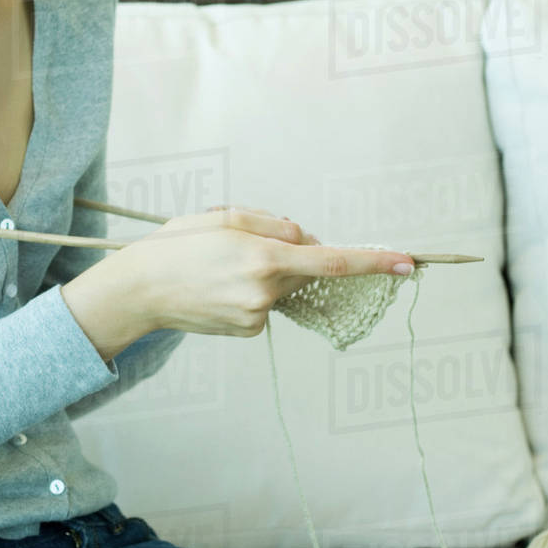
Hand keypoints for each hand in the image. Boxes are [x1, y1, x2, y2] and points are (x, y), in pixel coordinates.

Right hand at [107, 204, 414, 339]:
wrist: (139, 290)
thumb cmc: (179, 244)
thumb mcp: (225, 216)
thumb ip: (276, 224)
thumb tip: (309, 241)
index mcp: (263, 257)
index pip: (333, 260)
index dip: (373, 261)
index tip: (407, 263)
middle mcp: (265, 292)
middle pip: (306, 268)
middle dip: (294, 253)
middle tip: (246, 242)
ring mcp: (257, 317)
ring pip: (284, 285)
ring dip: (267, 272)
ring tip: (220, 265)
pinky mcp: (248, 331)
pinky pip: (267, 304)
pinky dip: (254, 291)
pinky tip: (220, 287)